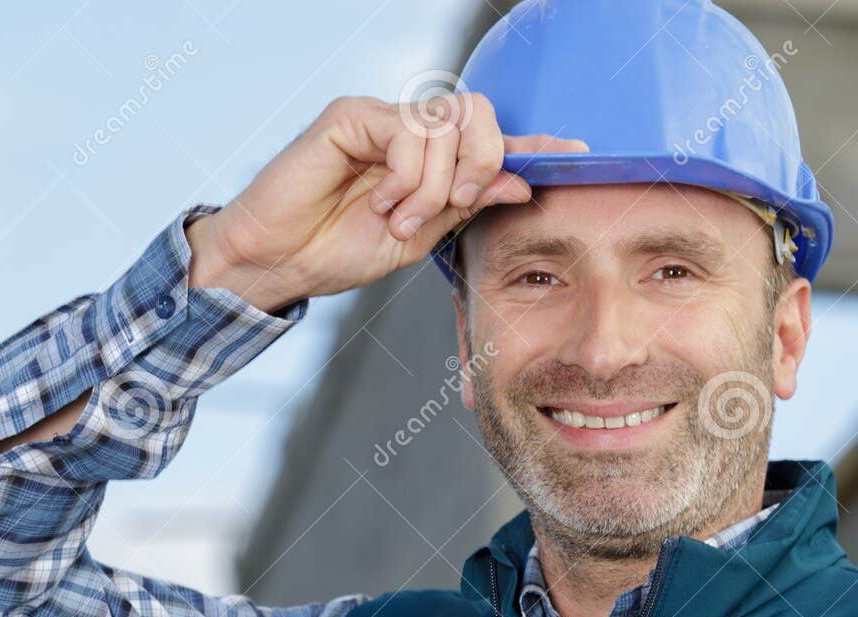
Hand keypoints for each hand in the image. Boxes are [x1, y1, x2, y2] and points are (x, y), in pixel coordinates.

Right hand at [185, 94, 587, 310]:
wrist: (279, 261)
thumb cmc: (337, 250)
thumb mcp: (419, 238)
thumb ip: (466, 207)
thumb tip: (520, 185)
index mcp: (431, 161)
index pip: (492, 140)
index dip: (534, 145)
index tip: (579, 154)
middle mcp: (409, 130)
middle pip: (478, 114)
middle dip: (480, 163)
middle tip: (454, 205)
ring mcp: (381, 118)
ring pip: (444, 129)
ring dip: (432, 187)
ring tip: (398, 219)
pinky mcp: (352, 115)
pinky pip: (408, 133)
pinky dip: (404, 177)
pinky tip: (379, 201)